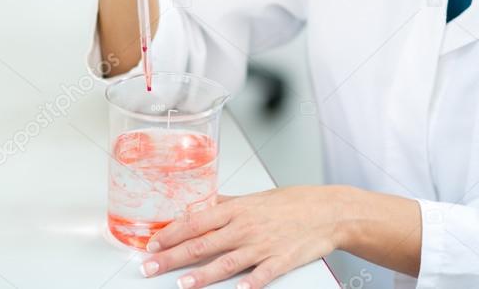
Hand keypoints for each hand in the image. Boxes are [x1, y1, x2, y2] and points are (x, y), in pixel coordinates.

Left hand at [139, 186, 348, 288]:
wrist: (328, 211)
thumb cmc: (294, 203)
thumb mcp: (257, 198)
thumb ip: (229, 204)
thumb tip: (204, 204)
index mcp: (237, 210)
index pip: (195, 221)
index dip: (170, 233)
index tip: (151, 243)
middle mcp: (245, 227)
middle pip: (202, 243)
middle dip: (172, 256)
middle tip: (150, 267)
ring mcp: (262, 245)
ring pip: (226, 261)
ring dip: (202, 274)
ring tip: (182, 284)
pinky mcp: (280, 261)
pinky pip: (262, 275)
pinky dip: (250, 284)